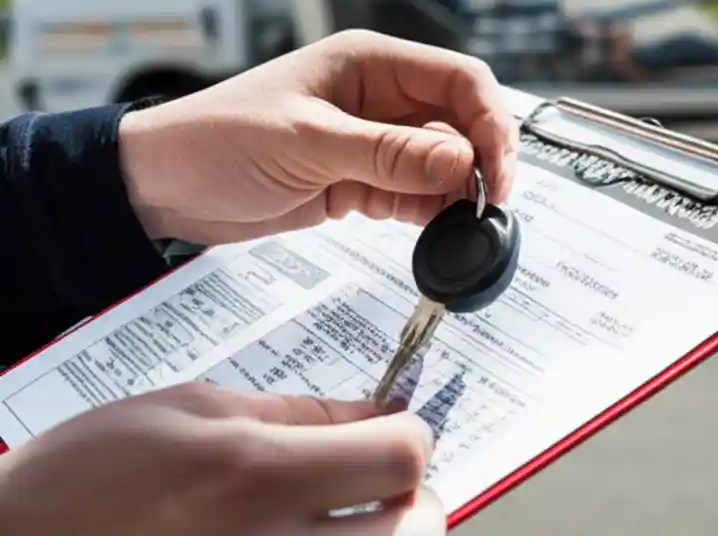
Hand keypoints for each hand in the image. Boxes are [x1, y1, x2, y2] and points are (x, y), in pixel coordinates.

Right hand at [0, 383, 443, 535]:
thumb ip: (296, 412)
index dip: (408, 434)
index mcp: (256, 475)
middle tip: (375, 485)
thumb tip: (375, 411)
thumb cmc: (84, 482)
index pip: (401, 456)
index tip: (391, 429)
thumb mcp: (189, 410)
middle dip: (409, 499)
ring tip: (343, 520)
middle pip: (418, 529)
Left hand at [118, 29, 518, 244]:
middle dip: (482, 162)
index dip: (490, 124)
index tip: (496, 174)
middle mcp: (381, 98)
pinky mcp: (362, 180)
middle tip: (487, 207)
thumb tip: (463, 164)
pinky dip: (431, 214)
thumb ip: (389, 153)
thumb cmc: (217, 141)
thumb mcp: (308, 143)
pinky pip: (416, 194)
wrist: (161, 187)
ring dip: (459, 193)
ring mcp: (373, 141)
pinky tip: (437, 233)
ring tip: (464, 227)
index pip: (460, 80)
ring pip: (444, 163)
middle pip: (461, 122)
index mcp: (371, 64)